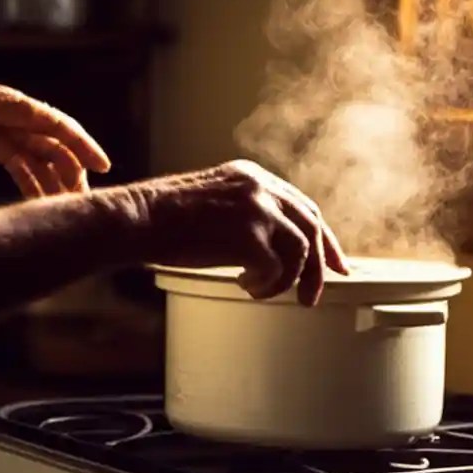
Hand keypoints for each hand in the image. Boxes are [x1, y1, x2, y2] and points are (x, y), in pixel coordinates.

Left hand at [0, 83, 110, 196]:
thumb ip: (3, 110)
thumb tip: (41, 113)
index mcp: (11, 102)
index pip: (55, 123)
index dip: (80, 143)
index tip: (102, 165)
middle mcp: (15, 117)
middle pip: (55, 143)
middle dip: (73, 168)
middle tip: (84, 198)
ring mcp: (7, 134)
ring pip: (43, 158)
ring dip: (56, 180)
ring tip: (66, 206)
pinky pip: (25, 168)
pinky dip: (35, 182)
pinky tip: (40, 199)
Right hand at [126, 159, 349, 304]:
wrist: (137, 220)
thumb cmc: (166, 220)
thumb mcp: (216, 202)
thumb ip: (248, 214)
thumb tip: (278, 250)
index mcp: (254, 178)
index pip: (305, 207)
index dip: (325, 238)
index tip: (336, 263)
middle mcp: (262, 188)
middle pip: (312, 227)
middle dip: (321, 264)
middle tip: (315, 294)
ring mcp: (258, 209)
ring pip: (302, 250)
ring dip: (290, 279)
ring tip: (265, 291)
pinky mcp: (249, 235)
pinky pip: (278, 270)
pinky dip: (267, 286)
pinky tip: (246, 287)